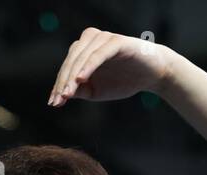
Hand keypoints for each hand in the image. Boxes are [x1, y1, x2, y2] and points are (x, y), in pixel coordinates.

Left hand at [47, 28, 176, 105]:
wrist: (152, 74)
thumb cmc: (124, 81)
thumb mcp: (97, 91)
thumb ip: (80, 90)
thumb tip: (63, 95)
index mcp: (84, 50)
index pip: (67, 68)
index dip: (59, 86)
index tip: (53, 103)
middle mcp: (91, 40)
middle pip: (71, 62)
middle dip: (63, 83)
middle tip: (58, 101)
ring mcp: (103, 39)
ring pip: (82, 57)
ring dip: (73, 76)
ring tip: (67, 94)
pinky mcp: (116, 42)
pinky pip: (98, 54)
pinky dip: (88, 66)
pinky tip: (81, 79)